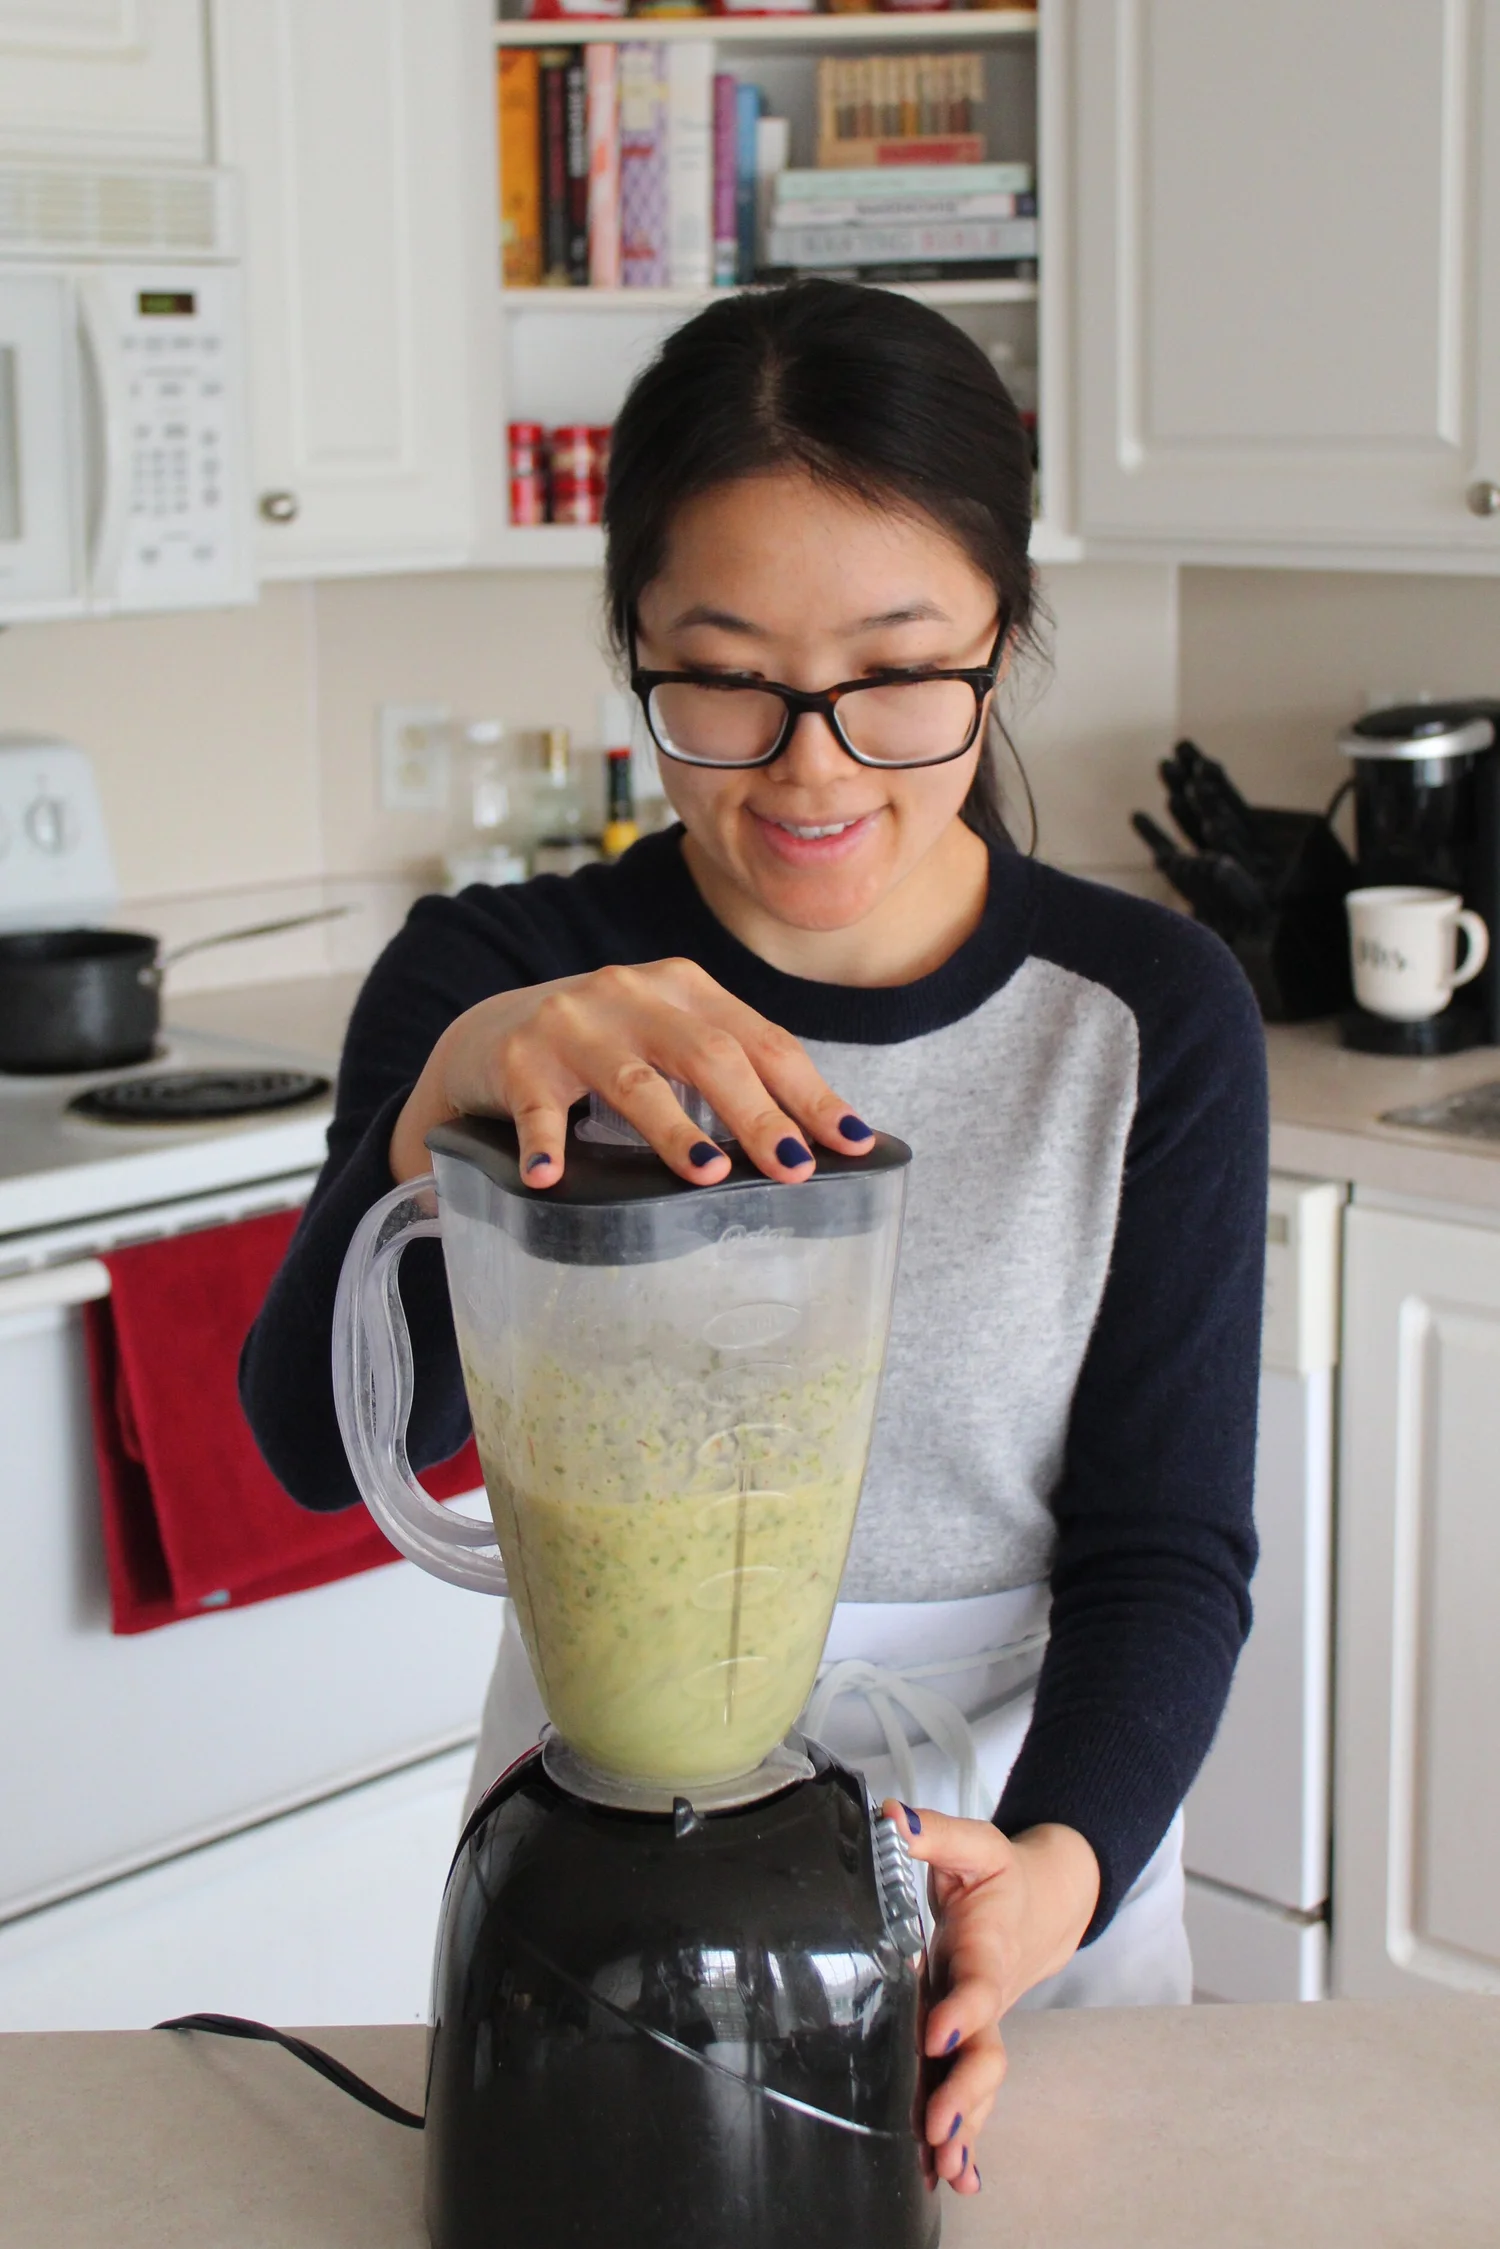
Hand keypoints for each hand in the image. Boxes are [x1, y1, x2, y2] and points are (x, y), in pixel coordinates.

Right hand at [389, 957, 874, 1186]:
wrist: (490, 1033)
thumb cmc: (603, 1050)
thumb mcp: (668, 1041)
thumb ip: (726, 1071)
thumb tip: (810, 1144)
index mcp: (685, 987)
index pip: (762, 1041)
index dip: (810, 1094)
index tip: (851, 1143)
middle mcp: (631, 992)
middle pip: (709, 1054)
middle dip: (757, 1115)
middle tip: (790, 1168)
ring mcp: (573, 1023)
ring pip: (634, 1080)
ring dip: (673, 1130)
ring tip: (706, 1174)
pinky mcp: (518, 1059)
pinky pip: (536, 1110)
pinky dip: (544, 1145)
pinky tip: (549, 1179)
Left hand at [883, 1803, 1100, 2195]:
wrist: (1045, 1902)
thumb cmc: (1000, 1876)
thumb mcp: (975, 1844)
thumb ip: (936, 1833)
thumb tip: (892, 1817)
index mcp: (989, 1950)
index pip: (978, 1984)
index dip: (961, 2010)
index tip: (936, 2033)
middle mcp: (988, 1997)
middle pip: (985, 2054)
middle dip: (965, 2093)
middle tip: (939, 2126)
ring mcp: (981, 2026)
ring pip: (980, 2084)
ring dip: (965, 2126)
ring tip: (947, 2169)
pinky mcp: (970, 2041)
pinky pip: (972, 2092)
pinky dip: (968, 2135)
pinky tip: (955, 2174)